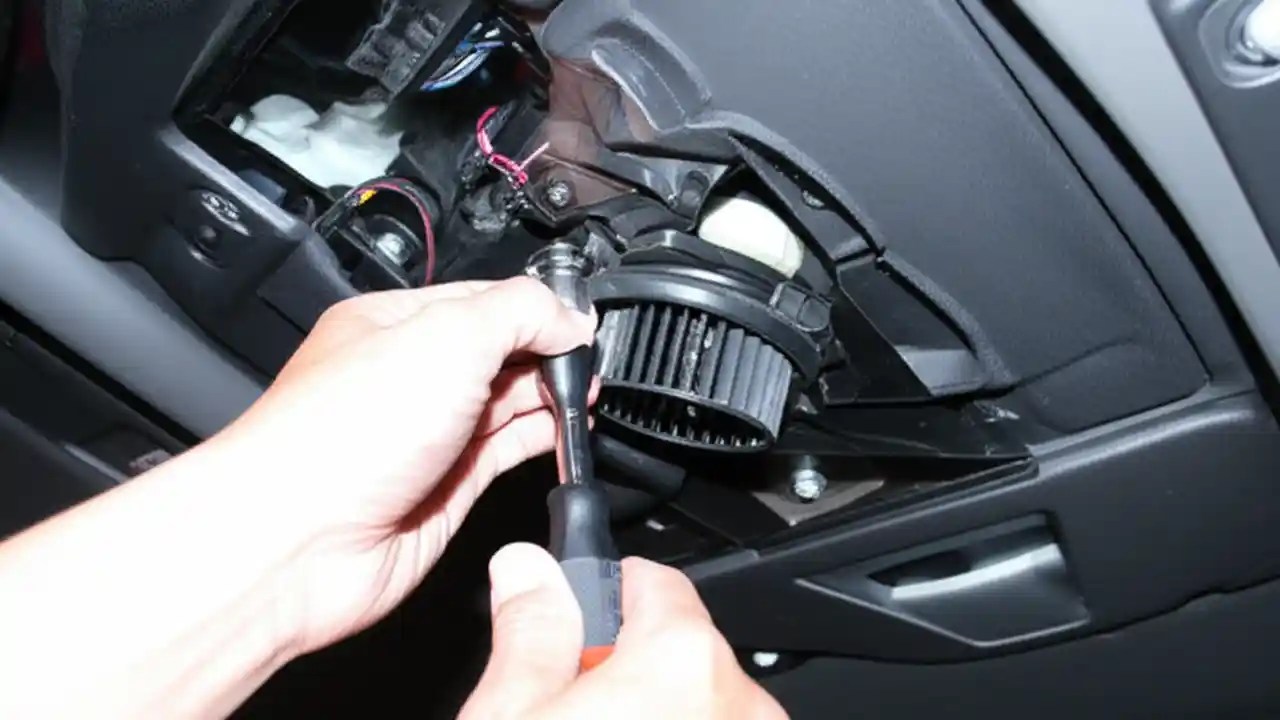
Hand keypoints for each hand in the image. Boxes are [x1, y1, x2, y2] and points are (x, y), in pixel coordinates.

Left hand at [209, 278, 595, 653]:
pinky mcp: (444, 489)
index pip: (482, 299)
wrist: (301, 540)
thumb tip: (568, 316)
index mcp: (393, 323)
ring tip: (587, 396)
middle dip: (548, 353)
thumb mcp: (448, 334)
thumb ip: (520, 313)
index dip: (535, 307)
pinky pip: (506, 454)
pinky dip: (543, 442)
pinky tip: (568, 434)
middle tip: (590, 362)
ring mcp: (426, 436)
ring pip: (507, 404)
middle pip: (499, 352)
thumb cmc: (339, 435)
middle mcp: (408, 378)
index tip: (581, 319)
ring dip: (551, 398)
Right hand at [459, 544, 788, 719]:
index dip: (602, 594)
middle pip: (679, 648)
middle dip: (628, 669)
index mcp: (682, 661)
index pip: (653, 581)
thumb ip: (528, 630)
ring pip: (702, 705)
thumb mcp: (509, 718)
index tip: (574, 614)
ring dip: (660, 715)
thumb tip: (527, 566)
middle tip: (569, 709)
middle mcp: (741, 705)